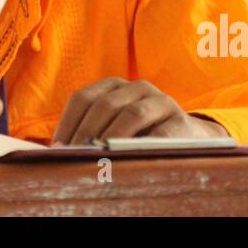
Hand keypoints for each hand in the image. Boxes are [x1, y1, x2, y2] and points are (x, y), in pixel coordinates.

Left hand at [52, 78, 226, 145]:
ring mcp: (161, 102)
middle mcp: (138, 88)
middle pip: (104, 105)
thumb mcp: (115, 129)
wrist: (190, 141)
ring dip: (111, 138)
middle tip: (74, 156)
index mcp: (115, 86)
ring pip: (131, 115)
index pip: (83, 98)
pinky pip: (159, 134)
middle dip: (86, 132)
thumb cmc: (141, 137)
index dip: (67, 123)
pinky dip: (141, 147)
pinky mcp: (182, 122)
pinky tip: (129, 161)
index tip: (56, 148)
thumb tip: (57, 151)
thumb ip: (91, 133)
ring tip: (97, 158)